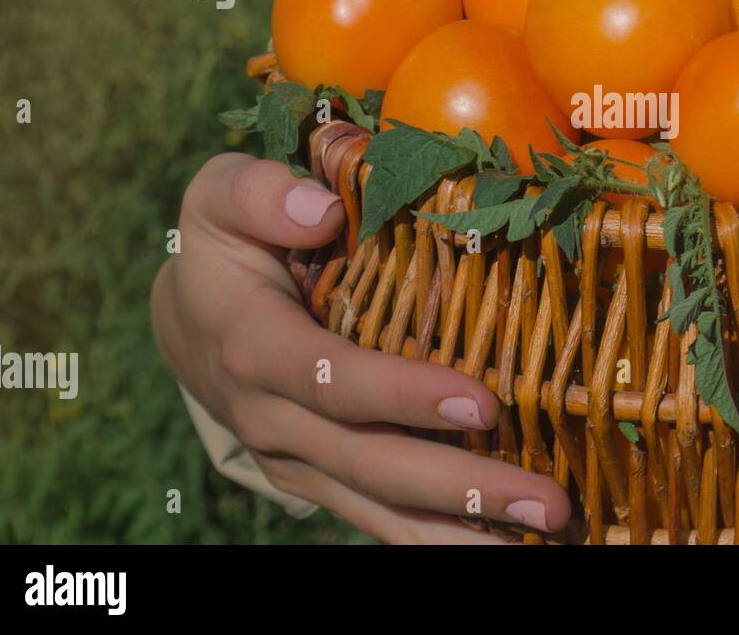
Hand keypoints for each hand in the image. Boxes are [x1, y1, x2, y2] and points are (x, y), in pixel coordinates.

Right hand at [151, 153, 569, 542]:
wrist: (189, 318)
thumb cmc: (226, 243)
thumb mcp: (220, 194)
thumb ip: (259, 193)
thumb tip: (320, 209)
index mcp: (255, 346)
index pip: (336, 380)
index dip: (406, 396)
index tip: (484, 405)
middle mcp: (274, 419)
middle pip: (375, 464)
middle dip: (465, 488)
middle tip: (548, 503)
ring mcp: (297, 460)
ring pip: (382, 507)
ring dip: (465, 531)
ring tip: (545, 541)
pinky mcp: (319, 479)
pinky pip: (381, 515)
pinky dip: (441, 537)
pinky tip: (505, 544)